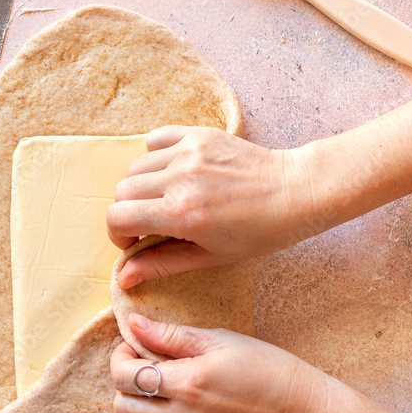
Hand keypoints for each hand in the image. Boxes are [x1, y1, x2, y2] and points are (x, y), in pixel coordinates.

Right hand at [107, 126, 311, 288]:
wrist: (294, 192)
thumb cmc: (258, 233)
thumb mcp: (209, 257)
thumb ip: (162, 264)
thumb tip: (123, 278)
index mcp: (182, 214)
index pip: (118, 217)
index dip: (117, 233)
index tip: (133, 241)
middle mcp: (180, 179)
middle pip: (122, 191)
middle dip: (128, 211)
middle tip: (150, 223)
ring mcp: (189, 152)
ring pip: (135, 166)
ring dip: (142, 186)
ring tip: (165, 198)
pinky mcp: (199, 135)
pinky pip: (156, 139)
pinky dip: (157, 156)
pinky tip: (175, 171)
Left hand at [110, 314, 329, 412]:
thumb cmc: (266, 367)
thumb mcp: (220, 340)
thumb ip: (171, 335)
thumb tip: (134, 324)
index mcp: (189, 383)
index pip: (124, 376)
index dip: (120, 356)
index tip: (134, 346)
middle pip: (122, 405)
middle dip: (123, 380)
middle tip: (142, 364)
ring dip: (135, 406)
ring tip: (156, 388)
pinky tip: (168, 412)